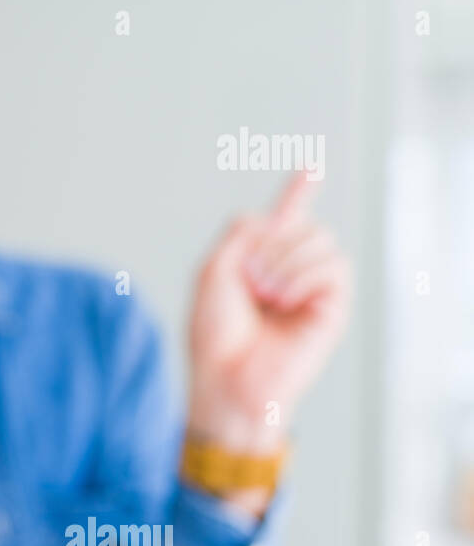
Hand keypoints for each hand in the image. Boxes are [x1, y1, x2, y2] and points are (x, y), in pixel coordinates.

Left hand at [186, 172, 351, 456]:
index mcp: (259, 260)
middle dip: (271, 243)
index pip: (285, 219)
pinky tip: (284, 300)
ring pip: (321, 238)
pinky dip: (303, 277)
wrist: (228, 376)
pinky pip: (333, 266)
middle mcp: (290, 270)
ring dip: (285, 261)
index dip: (297, 193)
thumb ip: (240, 233)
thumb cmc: (214, 332)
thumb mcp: (213, 271)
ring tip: (264, 294)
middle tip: (249, 280)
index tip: (311, 168)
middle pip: (302, 223)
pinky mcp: (333, 305)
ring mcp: (314, 287)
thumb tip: (277, 216)